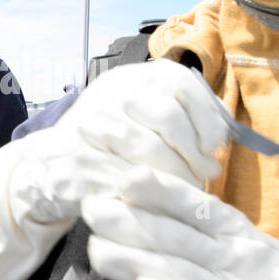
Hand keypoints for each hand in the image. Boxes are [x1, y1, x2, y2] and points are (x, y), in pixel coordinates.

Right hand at [54, 59, 228, 182]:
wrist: (52, 166)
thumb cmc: (112, 146)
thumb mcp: (145, 116)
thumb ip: (185, 115)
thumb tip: (227, 129)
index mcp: (133, 78)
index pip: (181, 83)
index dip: (206, 117)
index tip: (214, 147)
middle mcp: (111, 94)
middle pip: (168, 117)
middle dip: (194, 153)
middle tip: (205, 176)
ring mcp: (91, 125)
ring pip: (148, 150)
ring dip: (176, 176)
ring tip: (186, 191)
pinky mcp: (79, 160)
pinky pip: (126, 178)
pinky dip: (151, 192)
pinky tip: (161, 201)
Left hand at [81, 168, 278, 279]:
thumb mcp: (258, 253)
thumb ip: (216, 238)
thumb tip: (168, 217)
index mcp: (244, 240)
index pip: (199, 207)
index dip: (161, 190)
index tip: (125, 175)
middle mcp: (244, 261)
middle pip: (183, 238)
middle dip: (135, 222)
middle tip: (93, 208)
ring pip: (190, 272)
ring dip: (144, 260)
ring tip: (103, 251)